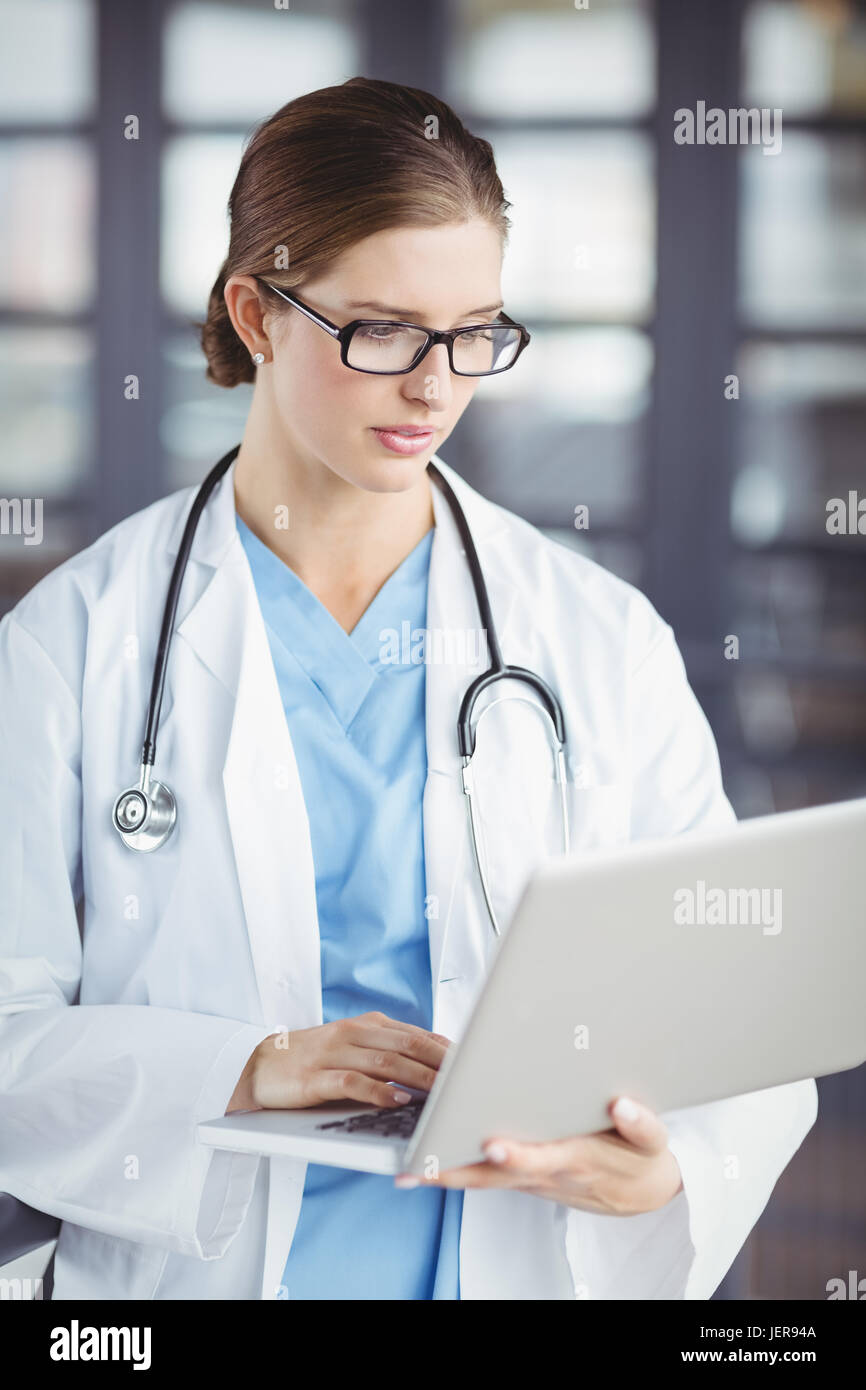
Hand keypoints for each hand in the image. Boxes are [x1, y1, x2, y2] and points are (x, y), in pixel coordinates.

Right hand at [226, 1011, 449, 1112]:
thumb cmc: (315, 1061)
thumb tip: (438, 1064)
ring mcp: (334, 1054)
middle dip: (442, 1061)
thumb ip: (391, 1053)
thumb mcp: (355, 1049)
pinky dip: (377, 1090)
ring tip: (444, 1091)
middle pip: (408, 1044)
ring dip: (418, 1076)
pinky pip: (351, 1082)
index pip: (417, 1035)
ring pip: (385, 1062)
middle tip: (471, 1076)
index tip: (478, 1062)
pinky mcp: (315, 1077)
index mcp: (368, 1025)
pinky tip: (397, 1100)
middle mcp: (354, 1034)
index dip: (449, 1049)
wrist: (259, 1065)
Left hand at [395, 1096, 683, 1215]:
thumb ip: (642, 1125)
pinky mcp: (524, 1177)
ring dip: (446, 1174)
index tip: (493, 1145)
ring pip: (484, 1180)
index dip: (517, 1155)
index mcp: (576, 1160)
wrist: (643, 1191)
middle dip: (459, 1169)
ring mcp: (532, 1180)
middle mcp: (547, 1174)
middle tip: (422, 1165)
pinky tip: (424, 1165)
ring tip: (407, 1168)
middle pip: (497, 1176)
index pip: (540, 1159)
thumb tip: (621, 1105)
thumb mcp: (654, 1142)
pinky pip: (485, 1178)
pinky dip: (455, 1172)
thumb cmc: (642, 1157)